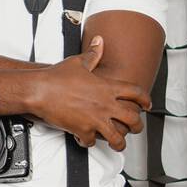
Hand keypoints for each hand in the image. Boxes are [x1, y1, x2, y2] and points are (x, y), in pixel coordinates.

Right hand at [27, 35, 150, 150]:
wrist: (39, 91)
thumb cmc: (56, 77)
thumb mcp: (78, 62)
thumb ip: (93, 54)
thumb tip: (99, 42)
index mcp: (107, 88)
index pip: (136, 93)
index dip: (145, 99)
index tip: (147, 105)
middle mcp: (105, 105)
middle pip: (132, 119)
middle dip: (137, 126)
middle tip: (135, 127)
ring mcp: (95, 119)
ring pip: (117, 138)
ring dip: (119, 143)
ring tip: (117, 144)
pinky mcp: (82, 130)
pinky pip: (91, 142)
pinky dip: (89, 142)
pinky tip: (87, 139)